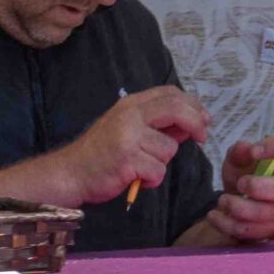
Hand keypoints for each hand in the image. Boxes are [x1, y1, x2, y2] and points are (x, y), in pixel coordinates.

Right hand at [60, 87, 208, 202]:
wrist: (70, 172)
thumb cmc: (100, 152)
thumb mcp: (127, 128)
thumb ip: (156, 124)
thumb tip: (190, 125)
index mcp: (130, 104)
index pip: (170, 94)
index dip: (192, 105)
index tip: (203, 119)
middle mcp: (129, 115)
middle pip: (176, 109)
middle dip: (196, 123)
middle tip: (202, 137)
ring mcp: (128, 137)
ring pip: (169, 148)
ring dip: (161, 162)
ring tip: (141, 166)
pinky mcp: (127, 160)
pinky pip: (158, 171)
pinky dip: (152, 179)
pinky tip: (136, 178)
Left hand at [207, 134, 273, 242]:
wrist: (235, 201)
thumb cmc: (242, 174)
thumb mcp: (235, 160)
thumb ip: (239, 152)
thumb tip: (246, 149)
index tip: (254, 151)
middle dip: (259, 187)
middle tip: (240, 184)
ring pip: (268, 214)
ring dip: (240, 208)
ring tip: (222, 201)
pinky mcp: (270, 229)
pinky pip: (254, 232)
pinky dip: (230, 225)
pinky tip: (215, 216)